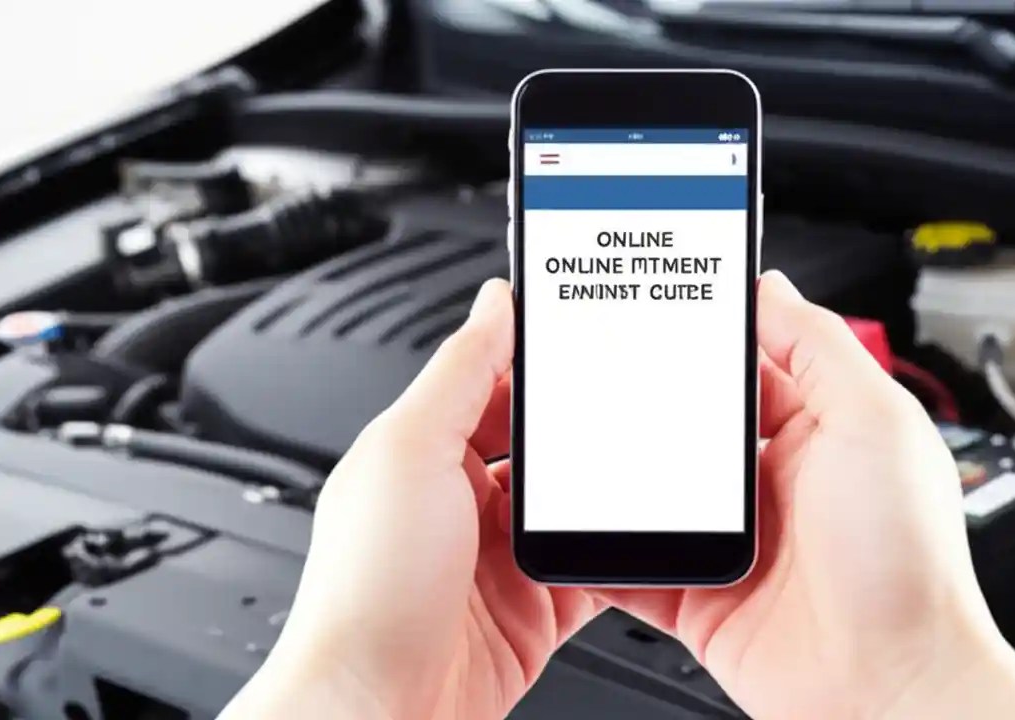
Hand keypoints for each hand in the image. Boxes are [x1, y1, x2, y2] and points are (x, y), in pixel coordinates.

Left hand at [220, 279, 602, 719]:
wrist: (378, 710)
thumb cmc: (367, 592)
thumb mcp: (409, 451)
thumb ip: (459, 372)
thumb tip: (495, 301)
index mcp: (422, 451)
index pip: (492, 382)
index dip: (540, 355)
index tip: (591, 330)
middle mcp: (460, 500)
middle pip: (542, 442)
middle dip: (586, 424)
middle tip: (638, 398)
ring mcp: (498, 558)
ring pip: (572, 503)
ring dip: (607, 490)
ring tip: (648, 465)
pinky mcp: (533, 609)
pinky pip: (591, 567)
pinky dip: (618, 555)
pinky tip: (639, 539)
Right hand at [599, 271, 1014, 718]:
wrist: (891, 687)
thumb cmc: (907, 566)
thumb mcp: (875, 422)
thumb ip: (819, 346)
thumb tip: (770, 287)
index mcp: (819, 430)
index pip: (749, 361)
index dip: (704, 334)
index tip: (657, 304)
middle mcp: (774, 481)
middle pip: (690, 422)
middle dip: (645, 398)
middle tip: (596, 368)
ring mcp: (735, 540)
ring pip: (653, 488)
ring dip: (618, 470)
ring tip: (577, 439)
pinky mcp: (700, 595)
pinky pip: (635, 562)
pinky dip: (603, 546)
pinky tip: (576, 524)